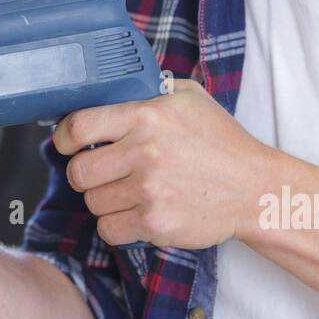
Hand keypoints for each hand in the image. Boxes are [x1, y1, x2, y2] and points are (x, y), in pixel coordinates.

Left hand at [52, 78, 273, 248]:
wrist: (254, 189)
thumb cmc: (222, 142)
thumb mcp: (189, 97)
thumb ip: (147, 89)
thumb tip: (108, 89)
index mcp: (147, 115)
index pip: (80, 126)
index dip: (64, 137)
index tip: (67, 143)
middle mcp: (144, 151)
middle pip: (79, 171)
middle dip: (85, 173)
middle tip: (104, 172)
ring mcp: (149, 190)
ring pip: (92, 202)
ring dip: (105, 200)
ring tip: (131, 192)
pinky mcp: (155, 223)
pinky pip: (108, 229)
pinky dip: (117, 225)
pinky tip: (137, 213)